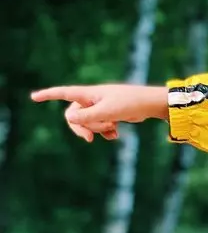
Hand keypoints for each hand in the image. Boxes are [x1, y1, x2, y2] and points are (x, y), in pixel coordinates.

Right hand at [30, 84, 168, 142]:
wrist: (149, 105)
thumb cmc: (129, 104)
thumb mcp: (107, 112)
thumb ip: (88, 117)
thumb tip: (70, 119)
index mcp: (88, 94)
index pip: (63, 93)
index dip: (48, 95)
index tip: (34, 97)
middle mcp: (91, 99)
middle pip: (75, 116)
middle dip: (82, 128)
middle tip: (90, 139)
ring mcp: (100, 108)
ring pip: (89, 123)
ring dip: (98, 129)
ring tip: (113, 127)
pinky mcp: (110, 115)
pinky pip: (100, 127)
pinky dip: (106, 132)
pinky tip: (116, 135)